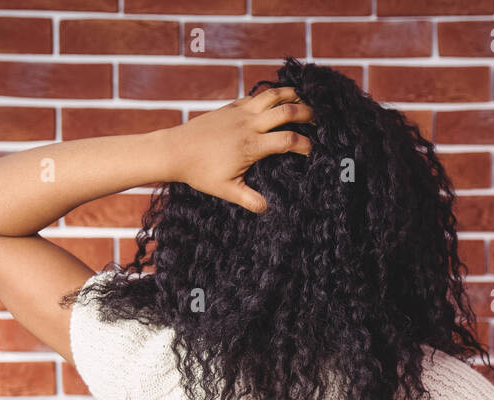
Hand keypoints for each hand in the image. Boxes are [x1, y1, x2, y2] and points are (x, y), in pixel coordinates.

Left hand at [166, 85, 314, 213]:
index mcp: (251, 145)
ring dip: (292, 96)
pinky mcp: (231, 106)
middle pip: (286, 111)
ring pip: (273, 95)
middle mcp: (248, 124)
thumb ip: (249, 200)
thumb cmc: (200, 172)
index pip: (288, 141)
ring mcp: (239, 112)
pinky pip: (257, 96)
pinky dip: (272, 95)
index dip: (305, 145)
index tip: (312, 152)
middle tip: (318, 121)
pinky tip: (278, 100)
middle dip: (307, 114)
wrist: (175, 150)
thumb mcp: (226, 191)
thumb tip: (268, 209)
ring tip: (304, 101)